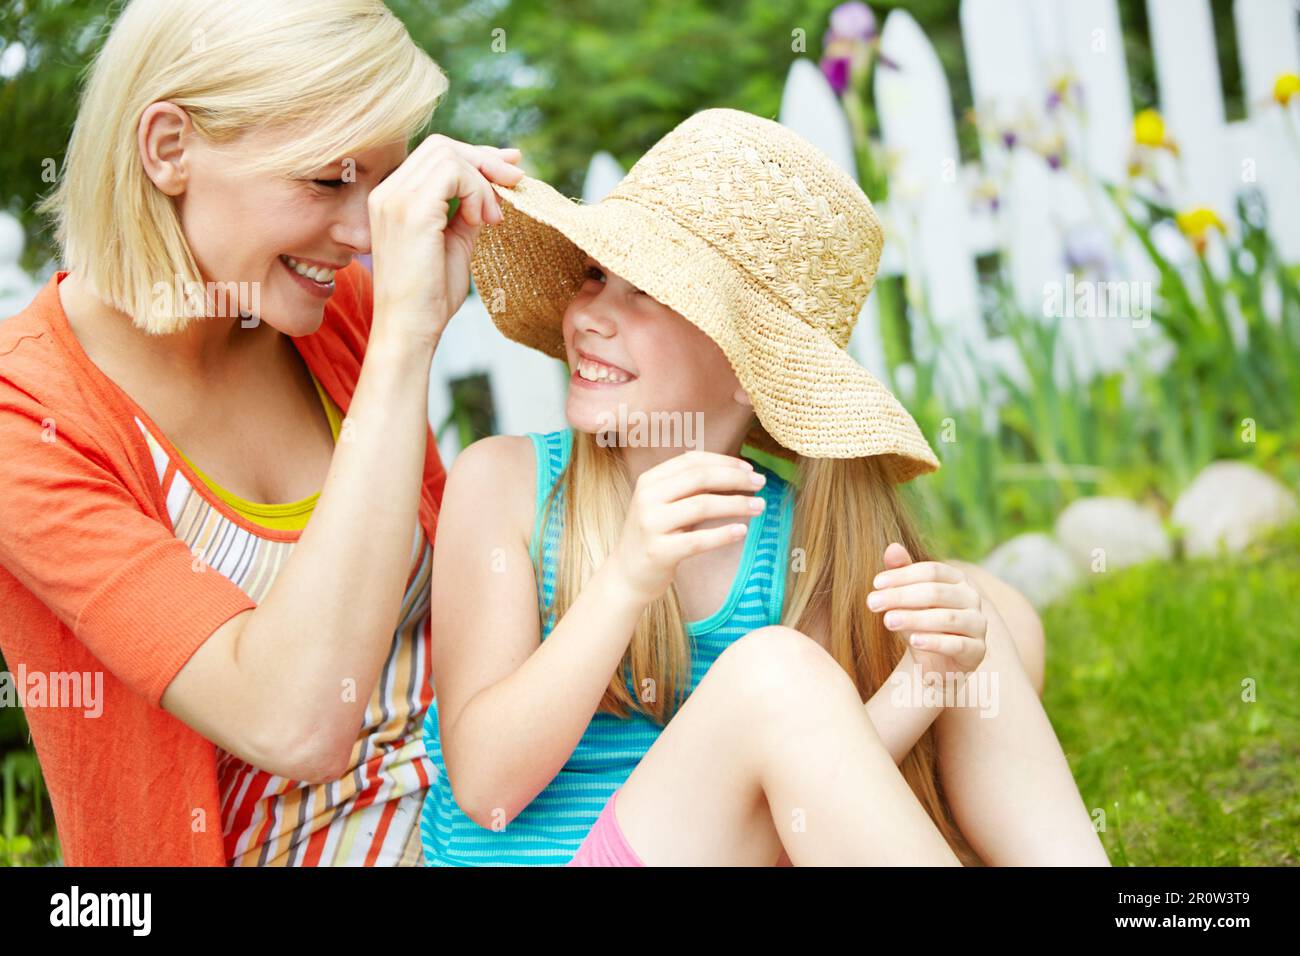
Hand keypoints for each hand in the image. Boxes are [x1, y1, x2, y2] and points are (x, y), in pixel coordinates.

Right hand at [367, 134, 523, 348]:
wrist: (410, 329)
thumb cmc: (430, 296)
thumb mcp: (454, 243)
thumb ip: (467, 212)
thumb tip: (492, 189)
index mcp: (392, 198)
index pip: (435, 155)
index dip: (476, 156)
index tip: (510, 168)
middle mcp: (387, 191)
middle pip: (442, 146)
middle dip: (485, 159)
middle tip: (516, 182)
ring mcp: (394, 198)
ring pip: (449, 155)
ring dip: (483, 181)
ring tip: (493, 218)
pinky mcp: (411, 210)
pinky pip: (453, 174)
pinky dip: (478, 191)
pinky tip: (484, 221)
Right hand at [604, 450, 766, 606]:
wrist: (626, 576)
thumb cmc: (655, 537)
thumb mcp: (665, 505)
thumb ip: (690, 488)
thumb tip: (738, 473)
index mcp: (649, 480)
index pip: (692, 460)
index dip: (725, 462)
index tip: (750, 470)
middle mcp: (647, 497)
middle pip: (700, 478)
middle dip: (736, 478)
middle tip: (762, 484)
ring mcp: (651, 524)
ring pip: (702, 505)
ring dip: (736, 504)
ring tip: (760, 507)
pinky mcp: (659, 551)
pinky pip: (698, 540)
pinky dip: (723, 534)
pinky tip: (743, 531)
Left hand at [867, 543, 987, 686]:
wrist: (938, 662)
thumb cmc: (921, 622)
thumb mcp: (908, 598)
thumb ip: (902, 573)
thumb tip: (892, 547)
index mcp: (957, 579)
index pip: (931, 571)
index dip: (902, 575)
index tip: (875, 584)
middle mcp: (972, 598)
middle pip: (936, 592)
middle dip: (901, 597)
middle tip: (872, 603)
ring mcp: (978, 624)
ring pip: (946, 618)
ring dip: (914, 618)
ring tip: (887, 621)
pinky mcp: (977, 650)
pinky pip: (957, 644)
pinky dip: (934, 642)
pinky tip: (913, 640)